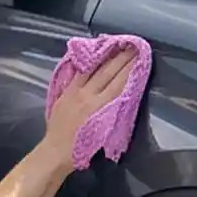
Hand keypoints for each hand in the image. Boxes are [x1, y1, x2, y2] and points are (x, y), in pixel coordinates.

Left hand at [43, 47, 136, 167]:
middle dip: (122, 58)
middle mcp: (88, 95)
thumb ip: (114, 111)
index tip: (140, 57)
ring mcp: (75, 91)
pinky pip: (78, 73)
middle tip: (133, 46)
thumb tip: (124, 95)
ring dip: (106, 56)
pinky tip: (93, 55)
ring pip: (93, 69)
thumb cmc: (83, 148)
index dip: (130, 68)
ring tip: (116, 45)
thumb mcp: (105, 132)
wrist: (56, 151)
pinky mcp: (65, 92)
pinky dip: (87, 63)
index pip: (119, 82)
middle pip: (108, 72)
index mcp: (100, 106)